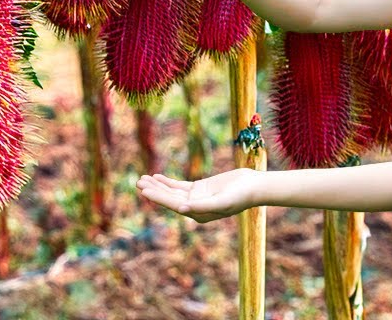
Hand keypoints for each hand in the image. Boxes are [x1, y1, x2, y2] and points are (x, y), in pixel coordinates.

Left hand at [136, 168, 261, 222]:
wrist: (253, 186)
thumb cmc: (240, 196)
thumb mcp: (222, 202)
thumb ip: (203, 206)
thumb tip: (183, 209)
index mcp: (198, 215)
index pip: (174, 205)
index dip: (158, 197)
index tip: (145, 190)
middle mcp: (194, 208)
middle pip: (169, 198)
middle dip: (153, 191)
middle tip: (138, 182)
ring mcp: (196, 197)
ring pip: (172, 191)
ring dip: (157, 186)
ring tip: (142, 179)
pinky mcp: (199, 187)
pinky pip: (179, 185)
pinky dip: (167, 182)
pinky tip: (157, 177)